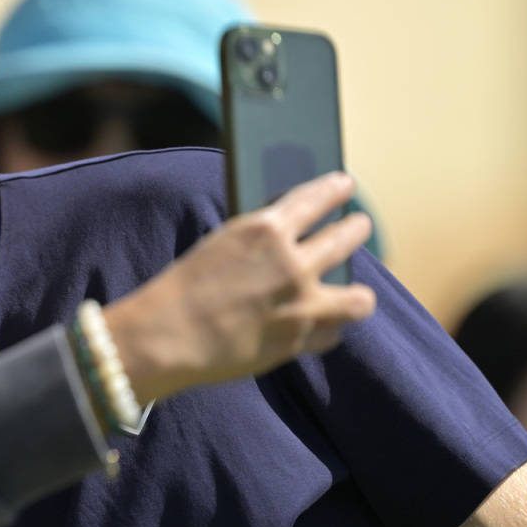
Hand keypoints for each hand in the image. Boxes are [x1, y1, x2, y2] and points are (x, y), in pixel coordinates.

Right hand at [105, 171, 376, 401]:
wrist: (167, 336)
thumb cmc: (185, 287)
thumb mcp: (222, 244)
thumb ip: (262, 239)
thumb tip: (294, 237)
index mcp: (266, 230)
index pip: (316, 198)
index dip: (335, 189)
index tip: (346, 185)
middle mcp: (293, 264)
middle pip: (346, 238)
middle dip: (356, 229)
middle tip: (359, 226)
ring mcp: (301, 305)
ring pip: (359, 298)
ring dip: (357, 293)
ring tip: (355, 293)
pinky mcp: (299, 340)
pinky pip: (333, 334)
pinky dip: (325, 330)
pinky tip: (318, 326)